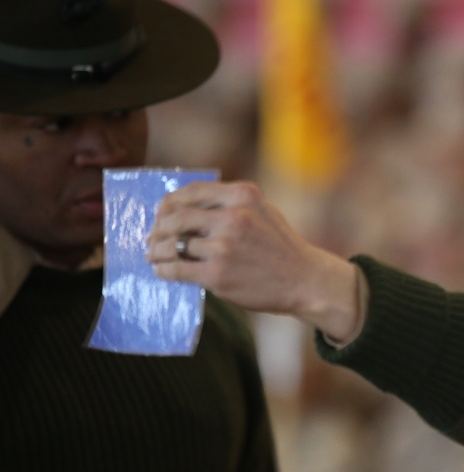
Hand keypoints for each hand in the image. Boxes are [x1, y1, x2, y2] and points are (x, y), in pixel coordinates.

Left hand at [146, 181, 362, 339]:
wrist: (303, 280)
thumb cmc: (281, 247)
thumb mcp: (262, 211)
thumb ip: (231, 203)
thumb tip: (186, 207)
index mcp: (243, 195)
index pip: (192, 191)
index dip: (170, 202)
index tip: (162, 213)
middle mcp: (233, 217)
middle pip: (177, 217)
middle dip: (159, 229)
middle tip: (153, 238)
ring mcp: (224, 246)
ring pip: (173, 244)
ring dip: (157, 251)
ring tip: (154, 256)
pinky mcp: (218, 274)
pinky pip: (177, 269)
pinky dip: (164, 270)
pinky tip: (163, 270)